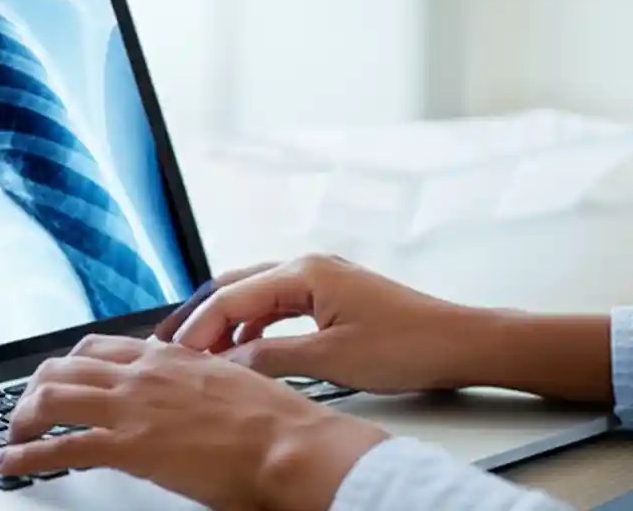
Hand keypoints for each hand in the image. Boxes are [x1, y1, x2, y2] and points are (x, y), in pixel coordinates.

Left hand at [0, 335, 386, 510]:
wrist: (290, 444)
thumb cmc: (276, 424)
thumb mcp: (233, 386)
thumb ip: (202, 384)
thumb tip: (193, 398)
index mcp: (170, 356)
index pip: (100, 348)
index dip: (71, 366)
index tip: (59, 382)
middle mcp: (143, 371)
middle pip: (65, 365)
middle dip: (37, 388)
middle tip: (28, 412)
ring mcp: (132, 405)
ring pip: (52, 396)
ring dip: (23, 416)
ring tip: (13, 437)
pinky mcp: (127, 445)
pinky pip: (58, 446)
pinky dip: (22, 455)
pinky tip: (6, 462)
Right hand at [158, 254, 486, 394]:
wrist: (460, 342)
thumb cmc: (407, 345)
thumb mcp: (330, 359)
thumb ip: (271, 359)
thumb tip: (228, 365)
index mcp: (304, 273)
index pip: (232, 297)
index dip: (199, 328)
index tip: (176, 354)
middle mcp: (309, 266)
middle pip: (237, 287)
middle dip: (203, 316)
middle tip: (172, 345)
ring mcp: (322, 278)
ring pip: (256, 295)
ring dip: (228, 323)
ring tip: (203, 352)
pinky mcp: (333, 296)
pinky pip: (279, 305)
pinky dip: (255, 326)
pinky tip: (246, 351)